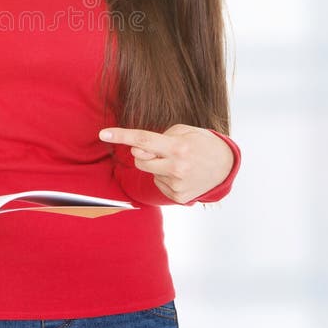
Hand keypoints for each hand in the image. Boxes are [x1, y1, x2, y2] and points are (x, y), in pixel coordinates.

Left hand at [99, 123, 234, 203]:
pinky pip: (158, 184)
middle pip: (140, 159)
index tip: (103, 133)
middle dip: (143, 153)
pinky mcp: (179, 197)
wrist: (225, 166)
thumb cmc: (201, 143)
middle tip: (160, 150)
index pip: (143, 139)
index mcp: (177, 147)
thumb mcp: (184, 130)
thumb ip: (159, 137)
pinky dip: (164, 178)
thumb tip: (138, 150)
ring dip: (157, 166)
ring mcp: (178, 184)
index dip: (121, 135)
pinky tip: (180, 175)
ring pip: (149, 172)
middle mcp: (177, 167)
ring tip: (179, 163)